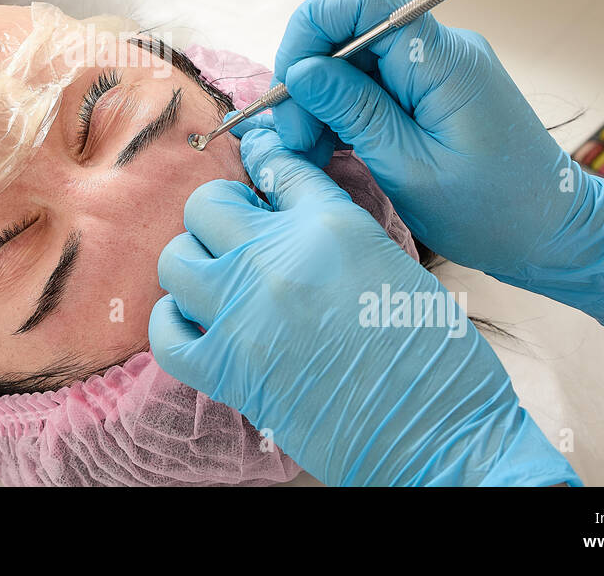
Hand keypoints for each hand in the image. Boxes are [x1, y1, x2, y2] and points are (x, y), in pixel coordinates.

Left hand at [148, 129, 579, 486]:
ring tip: (225, 279)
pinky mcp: (228, 371)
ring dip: (195, 263)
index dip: (267, 172)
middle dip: (223, 213)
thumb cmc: (432, 352)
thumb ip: (333, 224)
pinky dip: (174, 321)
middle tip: (246, 234)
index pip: (274, 167)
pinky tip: (202, 321)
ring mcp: (244, 315)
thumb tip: (286, 203)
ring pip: (176, 261)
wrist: (438, 437)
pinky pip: (166, 332)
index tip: (266, 186)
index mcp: (329, 225)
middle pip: (206, 205)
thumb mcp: (394, 260)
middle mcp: (276, 260)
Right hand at [268, 0, 603, 329]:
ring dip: (320, 104)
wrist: (553, 232)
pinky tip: (329, 151)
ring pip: (353, 62)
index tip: (289, 89)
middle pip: (349, 33)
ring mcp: (436, 68)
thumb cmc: (491, 212)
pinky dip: (343, 114)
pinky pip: (372, 85)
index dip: (311, 30)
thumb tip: (301, 70)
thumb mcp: (409, 169)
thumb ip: (353, 112)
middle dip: (307, 82)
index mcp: (444, 61)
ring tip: (308, 156)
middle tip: (292, 141)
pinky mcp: (431, 90)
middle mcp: (441, 50)